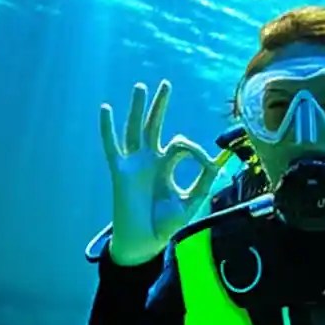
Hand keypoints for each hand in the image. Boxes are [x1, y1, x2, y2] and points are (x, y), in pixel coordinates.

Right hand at [99, 80, 221, 265]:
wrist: (146, 241)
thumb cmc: (166, 224)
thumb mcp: (191, 201)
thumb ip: (204, 182)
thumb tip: (218, 163)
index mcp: (167, 165)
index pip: (182, 144)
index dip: (198, 151)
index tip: (208, 165)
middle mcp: (150, 160)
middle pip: (155, 125)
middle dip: (161, 104)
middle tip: (166, 83)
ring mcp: (134, 164)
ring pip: (135, 130)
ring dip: (139, 108)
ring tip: (141, 87)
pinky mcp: (121, 172)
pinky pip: (112, 147)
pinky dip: (108, 129)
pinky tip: (106, 109)